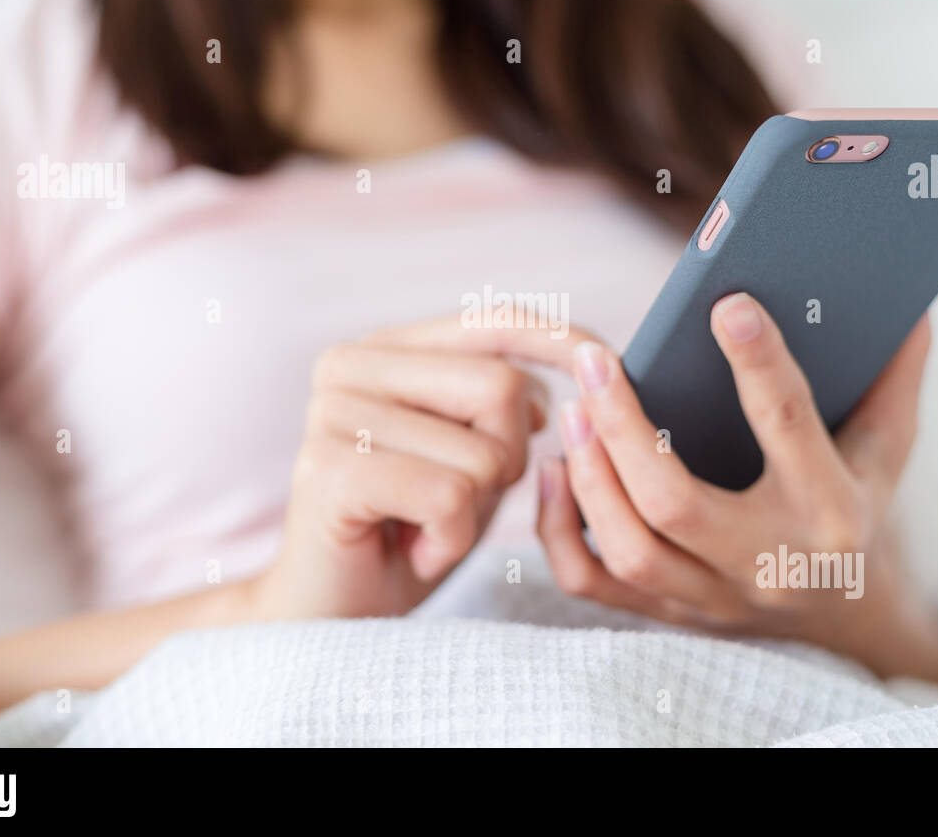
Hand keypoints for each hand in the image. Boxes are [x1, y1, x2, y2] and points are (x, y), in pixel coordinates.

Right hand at [255, 317, 593, 618]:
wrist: (333, 618)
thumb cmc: (413, 533)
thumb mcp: (475, 456)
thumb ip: (510, 404)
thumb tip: (586, 363)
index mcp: (384, 348)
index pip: (493, 320)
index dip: (560, 341)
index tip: (610, 366)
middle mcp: (348, 365)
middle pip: (501, 386)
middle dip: (509, 459)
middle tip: (458, 501)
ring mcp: (330, 414)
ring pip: (482, 451)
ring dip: (475, 509)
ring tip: (426, 528)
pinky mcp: (327, 471)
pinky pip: (448, 497)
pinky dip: (449, 541)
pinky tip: (414, 550)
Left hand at [536, 293, 937, 680]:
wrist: (845, 619)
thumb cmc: (858, 510)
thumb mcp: (887, 449)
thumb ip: (893, 377)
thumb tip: (907, 303)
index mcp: (832, 512)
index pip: (788, 429)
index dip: (759, 363)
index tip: (726, 305)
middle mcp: (769, 563)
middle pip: (676, 504)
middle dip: (625, 429)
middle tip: (595, 362)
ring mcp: (714, 598)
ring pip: (630, 549)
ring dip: (589, 477)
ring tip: (572, 409)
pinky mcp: (669, 613)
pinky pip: (594, 583)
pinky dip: (559, 530)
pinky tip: (552, 470)